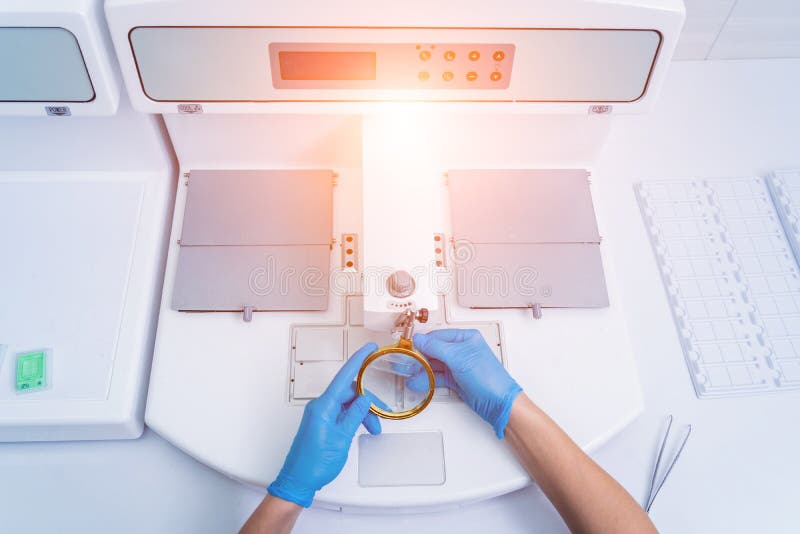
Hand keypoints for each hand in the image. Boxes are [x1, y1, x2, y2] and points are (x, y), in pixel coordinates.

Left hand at [267, 343, 382, 506]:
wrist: (298, 480)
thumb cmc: (314, 463)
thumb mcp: (342, 438)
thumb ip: (355, 415)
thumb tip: (364, 398)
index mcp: (323, 406)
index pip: (344, 376)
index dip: (359, 360)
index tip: (370, 348)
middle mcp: (320, 406)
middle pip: (349, 392)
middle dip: (367, 402)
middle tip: (381, 415)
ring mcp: (320, 414)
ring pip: (347, 404)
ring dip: (362, 414)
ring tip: (373, 429)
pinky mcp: (321, 422)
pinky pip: (341, 412)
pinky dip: (353, 418)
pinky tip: (362, 428)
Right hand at [410, 329, 521, 438]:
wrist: (499, 404)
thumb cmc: (489, 378)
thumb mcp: (459, 358)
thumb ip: (437, 347)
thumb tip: (420, 339)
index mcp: (466, 338)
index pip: (438, 335)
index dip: (423, 342)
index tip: (409, 348)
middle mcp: (462, 350)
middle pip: (434, 350)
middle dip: (420, 358)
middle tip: (407, 363)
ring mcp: (459, 366)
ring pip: (435, 365)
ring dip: (422, 370)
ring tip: (410, 375)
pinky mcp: (457, 380)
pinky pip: (438, 377)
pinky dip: (428, 380)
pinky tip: (419, 382)